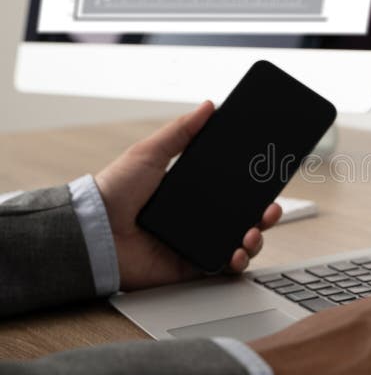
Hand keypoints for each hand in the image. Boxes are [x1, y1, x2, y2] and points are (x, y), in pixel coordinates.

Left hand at [95, 101, 281, 290]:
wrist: (94, 230)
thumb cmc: (114, 191)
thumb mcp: (150, 152)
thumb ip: (181, 130)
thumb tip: (208, 106)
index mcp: (192, 193)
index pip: (233, 191)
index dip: (254, 189)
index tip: (269, 182)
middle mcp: (198, 219)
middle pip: (244, 218)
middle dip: (265, 216)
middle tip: (271, 209)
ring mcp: (196, 243)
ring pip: (240, 244)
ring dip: (256, 239)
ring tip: (254, 232)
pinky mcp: (190, 267)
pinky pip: (222, 268)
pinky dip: (236, 262)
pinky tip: (238, 253)